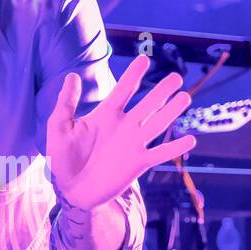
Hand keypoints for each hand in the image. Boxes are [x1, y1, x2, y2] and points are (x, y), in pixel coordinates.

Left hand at [47, 55, 196, 209]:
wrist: (71, 190)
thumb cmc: (62, 158)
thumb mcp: (59, 128)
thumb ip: (66, 103)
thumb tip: (72, 76)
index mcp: (105, 114)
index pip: (123, 90)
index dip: (133, 75)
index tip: (144, 59)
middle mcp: (124, 125)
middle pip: (148, 104)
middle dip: (162, 91)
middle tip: (176, 77)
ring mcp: (133, 144)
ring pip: (158, 124)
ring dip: (172, 111)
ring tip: (185, 97)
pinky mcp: (138, 163)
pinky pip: (160, 154)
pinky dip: (175, 148)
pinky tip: (190, 139)